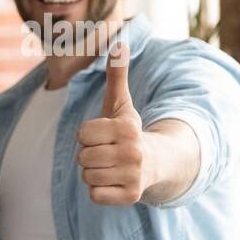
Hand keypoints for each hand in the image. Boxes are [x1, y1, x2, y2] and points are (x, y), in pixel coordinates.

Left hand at [76, 43, 146, 204]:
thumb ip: (116, 77)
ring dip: (93, 173)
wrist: (157, 163)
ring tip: (111, 166)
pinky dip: (99, 190)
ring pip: (87, 176)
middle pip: (82, 156)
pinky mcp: (131, 196)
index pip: (82, 133)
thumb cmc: (128, 132)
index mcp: (127, 128)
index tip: (104, 136)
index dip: (87, 135)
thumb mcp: (120, 104)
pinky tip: (114, 181)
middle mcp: (133, 151)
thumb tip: (119, 43)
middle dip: (89, 155)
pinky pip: (94, 194)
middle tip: (108, 153)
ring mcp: (134, 175)